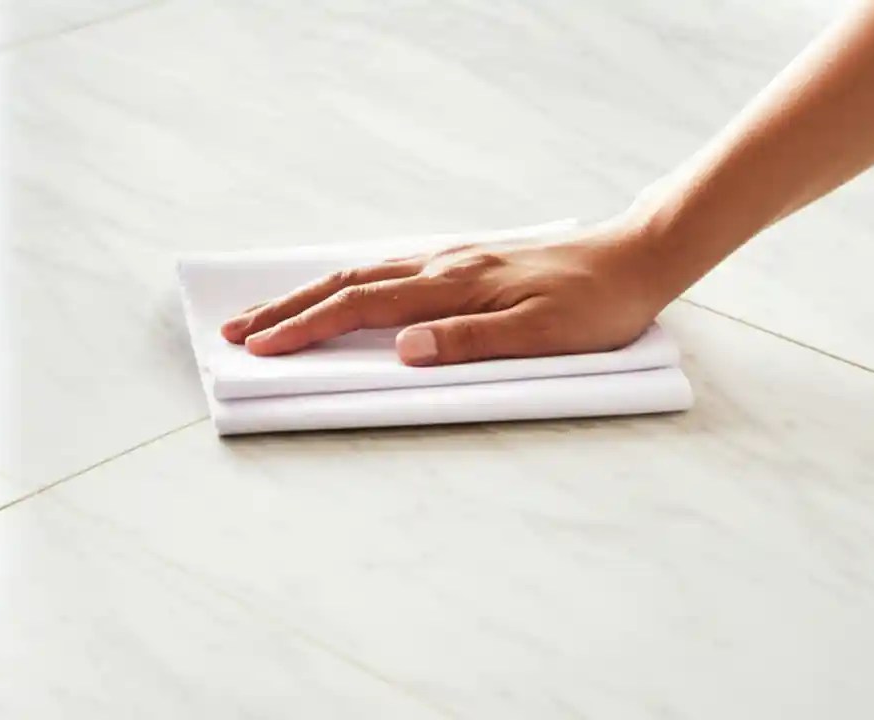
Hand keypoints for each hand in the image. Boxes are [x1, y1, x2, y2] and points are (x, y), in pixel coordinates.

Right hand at [220, 219, 677, 366]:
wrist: (636, 255)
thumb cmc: (596, 303)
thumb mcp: (543, 333)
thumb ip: (471, 342)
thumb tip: (403, 350)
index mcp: (452, 285)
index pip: (361, 307)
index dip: (306, 328)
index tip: (261, 347)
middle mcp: (441, 266)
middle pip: (345, 284)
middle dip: (287, 310)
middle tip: (236, 330)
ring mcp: (450, 260)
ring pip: (361, 274)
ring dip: (310, 295)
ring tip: (270, 314)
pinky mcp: (464, 263)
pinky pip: (387, 270)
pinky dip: (346, 283)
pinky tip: (341, 290)